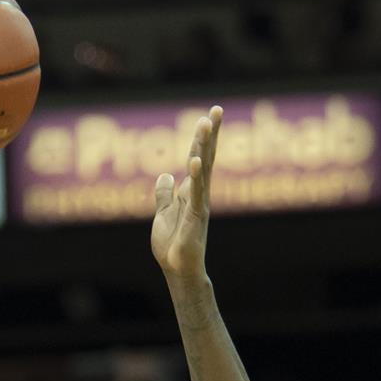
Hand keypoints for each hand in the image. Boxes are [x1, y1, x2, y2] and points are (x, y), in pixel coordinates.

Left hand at [150, 106, 220, 280]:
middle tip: (216, 110)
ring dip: (204, 146)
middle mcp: (199, 194)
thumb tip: (165, 175)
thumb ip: (164, 194)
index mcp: (191, 191)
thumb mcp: (163, 214)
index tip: (210, 115)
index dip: (203, 137)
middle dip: (210, 134)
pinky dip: (195, 176)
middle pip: (206, 157)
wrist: (178, 270)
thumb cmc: (173, 246)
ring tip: (206, 123)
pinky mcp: (195, 217)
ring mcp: (199, 204)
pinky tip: (195, 160)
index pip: (198, 158)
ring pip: (203, 170)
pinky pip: (195, 193)